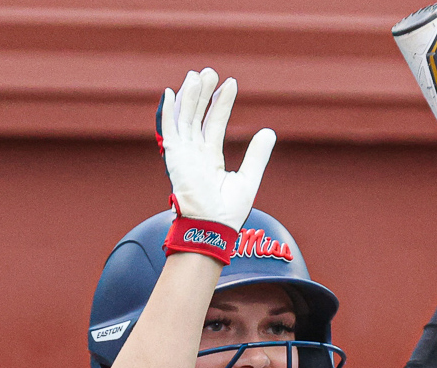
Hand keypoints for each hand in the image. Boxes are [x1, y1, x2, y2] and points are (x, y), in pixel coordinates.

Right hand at [157, 68, 275, 229]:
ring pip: (185, 118)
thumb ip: (257, 154)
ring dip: (189, 96)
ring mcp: (183, 154)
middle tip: (209, 72)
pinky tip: (168, 93)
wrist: (213, 227)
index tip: (230, 83)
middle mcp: (194, 153)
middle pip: (197, 116)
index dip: (222, 103)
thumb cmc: (228, 212)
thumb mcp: (249, 178)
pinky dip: (167, 112)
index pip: (215, 123)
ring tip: (197, 75)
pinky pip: (168, 130)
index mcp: (210, 158)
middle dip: (203, 93)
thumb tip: (269, 132)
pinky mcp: (174, 157)